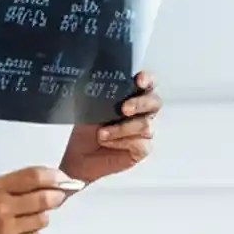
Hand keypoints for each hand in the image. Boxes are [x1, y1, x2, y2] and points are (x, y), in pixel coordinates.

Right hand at [0, 166, 68, 233]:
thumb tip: (47, 187)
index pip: (33, 177)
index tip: (64, 178)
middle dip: (55, 197)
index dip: (54, 176)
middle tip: (58, 196)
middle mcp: (2, 207)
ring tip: (26, 216)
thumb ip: (11, 187)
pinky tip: (17, 230)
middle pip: (44, 199)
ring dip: (40, 216)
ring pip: (42, 220)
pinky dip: (30, 232)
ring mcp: (6, 230)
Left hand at [61, 71, 161, 185]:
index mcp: (131, 97)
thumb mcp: (91, 108)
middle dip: (139, 104)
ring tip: (102, 134)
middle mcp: (142, 113)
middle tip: (124, 109)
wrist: (79, 153)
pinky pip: (139, 143)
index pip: (147, 84)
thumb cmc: (87, 128)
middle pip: (154, 102)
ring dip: (120, 129)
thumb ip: (104, 96)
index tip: (138, 81)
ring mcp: (144, 131)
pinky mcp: (143, 148)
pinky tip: (107, 142)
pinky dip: (120, 142)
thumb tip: (105, 86)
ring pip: (145, 125)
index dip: (147, 80)